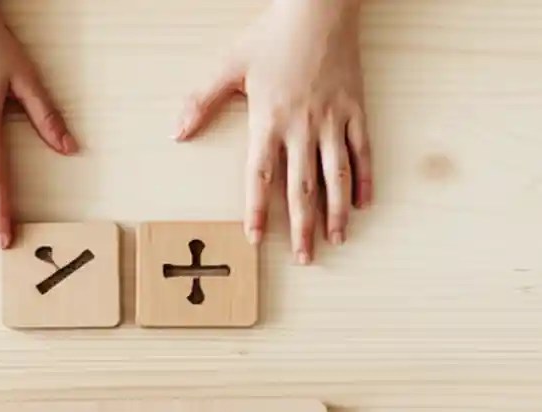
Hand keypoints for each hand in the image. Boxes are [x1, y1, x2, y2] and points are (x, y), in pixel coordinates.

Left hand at [175, 0, 372, 264]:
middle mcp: (303, 127)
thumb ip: (202, 101)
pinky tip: (362, 204)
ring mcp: (333, 121)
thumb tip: (177, 132)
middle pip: (302, 188)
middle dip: (303, 227)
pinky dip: (364, 180)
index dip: (258, 210)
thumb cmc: (273, 36)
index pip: (261, 176)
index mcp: (269, 120)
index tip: (257, 238)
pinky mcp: (356, 110)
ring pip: (336, 177)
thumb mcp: (229, 65)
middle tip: (304, 258)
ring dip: (336, 212)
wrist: (319, 8)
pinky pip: (363, 152)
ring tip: (336, 240)